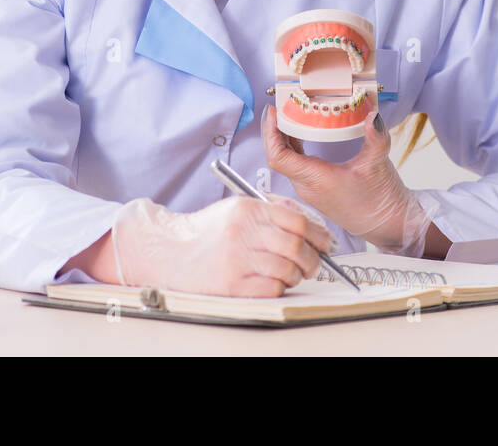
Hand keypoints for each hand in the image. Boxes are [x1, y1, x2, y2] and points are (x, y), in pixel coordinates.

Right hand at [110, 193, 338, 296]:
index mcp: (247, 210)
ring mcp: (237, 260)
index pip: (297, 220)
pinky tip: (274, 283)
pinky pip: (273, 289)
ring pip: (288, 270)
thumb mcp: (236, 207)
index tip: (327, 243)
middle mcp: (242, 233)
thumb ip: (271, 208)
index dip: (319, 233)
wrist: (169, 251)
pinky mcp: (231, 285)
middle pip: (296, 246)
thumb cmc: (207, 231)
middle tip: (316, 263)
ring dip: (297, 275)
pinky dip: (281, 288)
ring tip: (292, 274)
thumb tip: (308, 219)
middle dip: (313, 258)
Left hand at [262, 104, 432, 256]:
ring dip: (282, 138)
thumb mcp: (378, 164)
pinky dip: (293, 147)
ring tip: (287, 114)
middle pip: (278, 156)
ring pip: (286, 161)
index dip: (270, 133)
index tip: (273, 112)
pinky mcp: (316, 189)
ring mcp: (310, 189)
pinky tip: (300, 133)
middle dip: (274, 130)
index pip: (278, 157)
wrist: (389, 225)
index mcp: (316, 180)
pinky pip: (296, 165)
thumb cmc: (381, 200)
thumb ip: (375, 137)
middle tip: (280, 105)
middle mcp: (307, 186)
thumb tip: (373, 115)